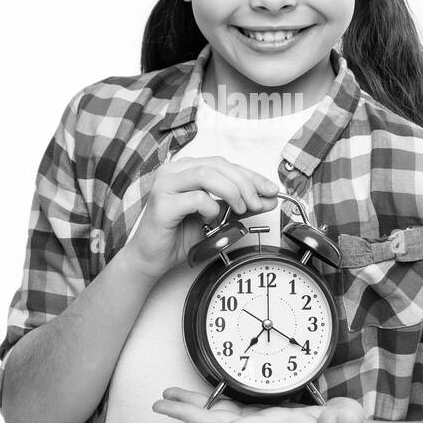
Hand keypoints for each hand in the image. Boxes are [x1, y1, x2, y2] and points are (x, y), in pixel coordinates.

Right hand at [121, 156, 278, 281]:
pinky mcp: (162, 203)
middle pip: (218, 165)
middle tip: (259, 202)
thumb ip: (240, 206)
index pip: (224, 164)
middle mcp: (174, 171)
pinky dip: (211, 208)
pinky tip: (212, 220)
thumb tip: (268, 199)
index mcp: (186, 169)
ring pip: (207, 174)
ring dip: (231, 191)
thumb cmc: (179, 236)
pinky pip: (195, 198)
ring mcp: (165, 184)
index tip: (270, 189)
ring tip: (240, 209)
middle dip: (245, 183)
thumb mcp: (218, 218)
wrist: (152, 258)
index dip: (251, 175)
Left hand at [152, 387, 366, 422]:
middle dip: (187, 415)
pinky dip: (209, 403)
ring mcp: (260, 422)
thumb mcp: (348, 420)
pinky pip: (228, 411)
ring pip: (218, 416)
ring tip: (167, 397)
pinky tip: (195, 398)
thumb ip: (341, 419)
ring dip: (192, 407)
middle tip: (159, 405)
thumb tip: (329, 421)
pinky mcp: (262, 415)